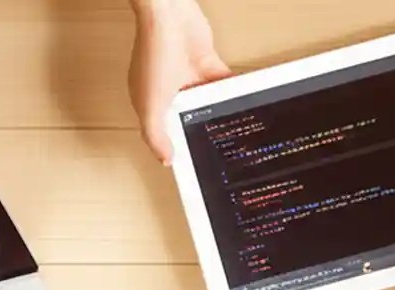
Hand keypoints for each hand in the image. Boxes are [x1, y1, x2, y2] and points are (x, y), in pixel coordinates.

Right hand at [129, 0, 230, 163]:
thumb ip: (155, 134)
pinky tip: (245, 109)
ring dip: (220, 115)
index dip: (177, 148)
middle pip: (189, 120)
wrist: (170, 17)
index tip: (193, 167)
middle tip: (220, 156)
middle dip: (202, 135)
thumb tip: (165, 160)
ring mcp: (190, 79)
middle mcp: (170, 93)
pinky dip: (233, 94)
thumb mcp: (150, 104)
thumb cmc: (155, 54)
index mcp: (152, 104)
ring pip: (209, 104)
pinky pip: (224, 85)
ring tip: (235, 137)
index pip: (165, 132)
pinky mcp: (208, 66)